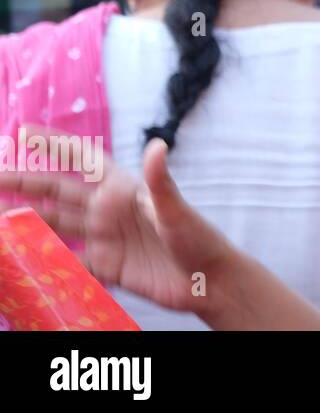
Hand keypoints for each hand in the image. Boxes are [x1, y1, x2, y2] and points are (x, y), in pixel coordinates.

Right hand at [0, 129, 235, 315]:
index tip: (25, 131)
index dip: (56, 145)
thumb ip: (160, 181)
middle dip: (25, 182)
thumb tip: (156, 145)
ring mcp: (104, 238)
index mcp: (123, 188)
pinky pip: (65, 259)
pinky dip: (42, 256)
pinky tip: (19, 255)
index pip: (85, 160)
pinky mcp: (104, 266)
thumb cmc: (198, 238)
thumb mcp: (176, 209)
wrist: (207, 281)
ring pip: (55, 224)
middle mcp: (108, 210)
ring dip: (26, 220)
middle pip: (58, 192)